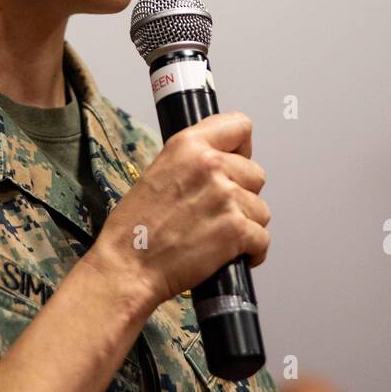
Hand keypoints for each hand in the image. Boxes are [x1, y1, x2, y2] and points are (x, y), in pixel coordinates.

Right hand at [89, 111, 269, 312]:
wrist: (128, 266)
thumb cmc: (134, 228)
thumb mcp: (157, 172)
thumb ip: (192, 162)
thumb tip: (222, 165)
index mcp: (188, 145)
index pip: (239, 126)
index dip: (241, 149)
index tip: (236, 162)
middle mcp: (210, 165)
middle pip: (255, 173)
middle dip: (243, 194)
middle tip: (218, 212)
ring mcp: (225, 197)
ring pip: (261, 209)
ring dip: (246, 225)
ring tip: (217, 236)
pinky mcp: (236, 230)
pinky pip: (262, 238)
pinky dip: (251, 251)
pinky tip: (229, 255)